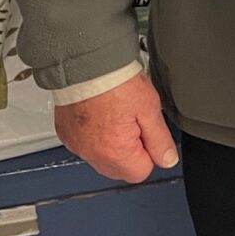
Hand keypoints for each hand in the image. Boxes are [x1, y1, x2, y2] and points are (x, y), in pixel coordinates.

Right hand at [54, 72, 178, 183]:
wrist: (85, 64)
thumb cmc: (116, 82)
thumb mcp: (149, 109)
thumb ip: (159, 139)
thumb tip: (167, 159)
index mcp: (115, 152)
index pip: (141, 172)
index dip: (150, 152)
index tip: (148, 133)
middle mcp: (92, 154)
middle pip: (120, 168)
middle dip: (131, 150)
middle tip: (134, 121)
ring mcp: (77, 145)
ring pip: (102, 157)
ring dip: (112, 143)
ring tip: (117, 115)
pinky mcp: (67, 134)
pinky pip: (86, 144)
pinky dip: (95, 135)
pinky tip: (101, 114)